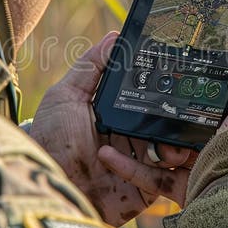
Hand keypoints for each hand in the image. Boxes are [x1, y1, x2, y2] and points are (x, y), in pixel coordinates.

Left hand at [28, 32, 197, 225]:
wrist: (43, 183)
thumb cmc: (49, 139)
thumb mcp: (66, 96)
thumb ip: (91, 66)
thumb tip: (114, 38)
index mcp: (118, 115)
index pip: (149, 100)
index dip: (165, 93)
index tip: (178, 82)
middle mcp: (132, 138)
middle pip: (166, 125)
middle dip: (178, 120)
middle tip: (184, 114)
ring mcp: (139, 164)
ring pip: (172, 151)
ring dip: (176, 146)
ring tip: (173, 143)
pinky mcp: (142, 189)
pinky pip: (161, 178)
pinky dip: (159, 168)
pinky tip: (146, 158)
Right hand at [98, 29, 227, 201]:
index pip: (216, 100)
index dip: (199, 87)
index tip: (174, 72)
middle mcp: (222, 145)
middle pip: (185, 125)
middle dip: (162, 113)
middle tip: (139, 91)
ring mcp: (202, 168)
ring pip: (164, 150)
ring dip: (140, 139)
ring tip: (117, 120)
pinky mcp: (184, 190)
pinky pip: (151, 176)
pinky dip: (127, 166)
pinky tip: (107, 152)